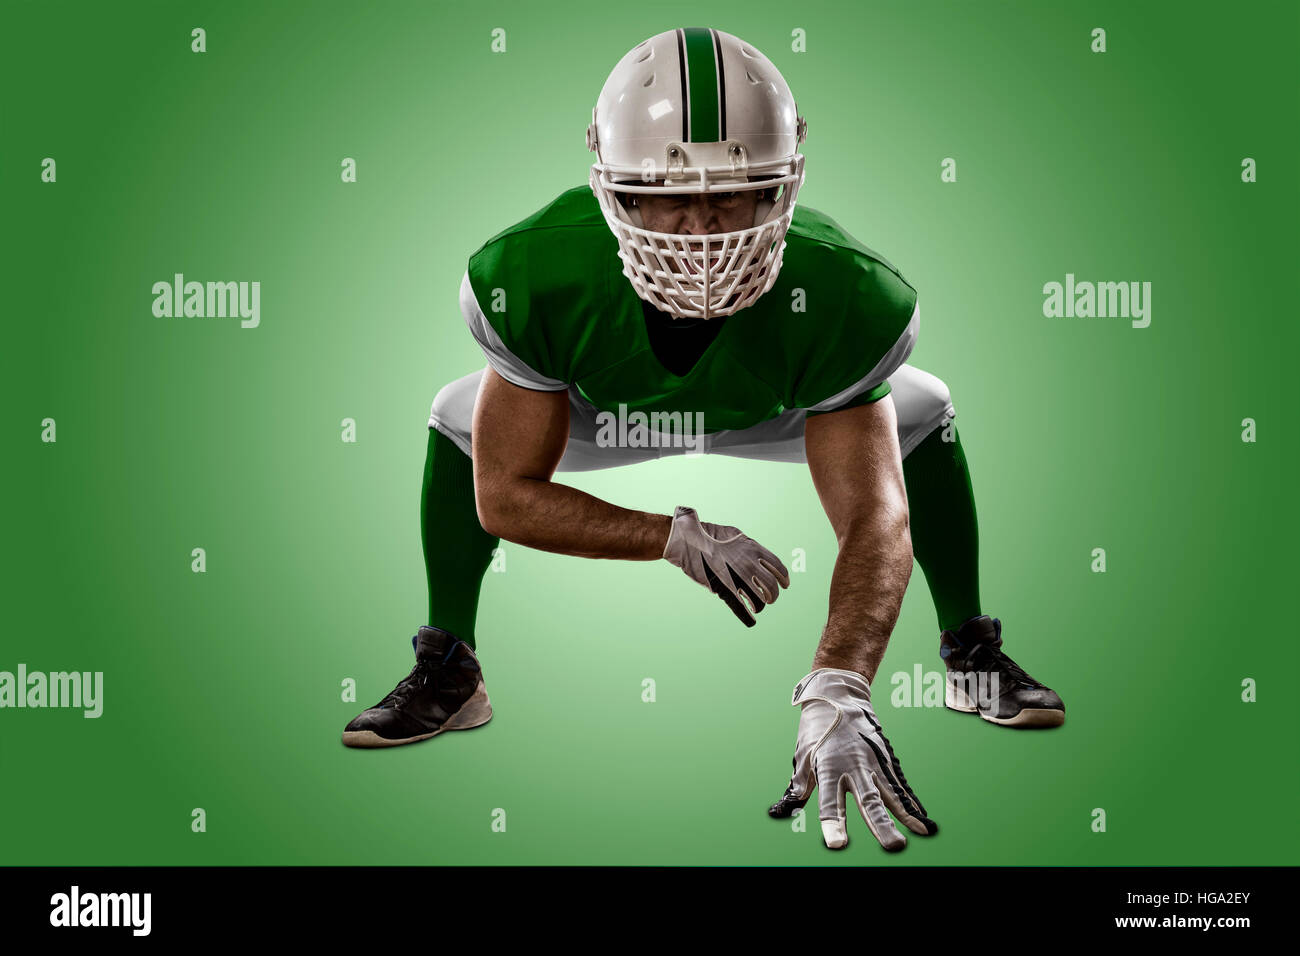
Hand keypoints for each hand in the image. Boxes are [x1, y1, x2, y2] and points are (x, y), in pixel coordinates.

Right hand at [661, 505, 789, 626]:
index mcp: (754, 550)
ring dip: (761, 605)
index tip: (785, 584)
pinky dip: (747, 617)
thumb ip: (750, 546)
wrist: (688, 539)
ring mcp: (736, 579)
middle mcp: (749, 565)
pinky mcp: (723, 590)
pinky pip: (739, 607)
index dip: (783, 579)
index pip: (778, 568)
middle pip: (771, 587)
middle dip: (773, 595)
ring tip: (758, 606)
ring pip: (758, 600)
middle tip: (770, 598)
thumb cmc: (710, 534)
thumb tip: (759, 556)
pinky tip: (751, 621)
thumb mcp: (736, 535)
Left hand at [768, 668, 937, 849]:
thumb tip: (778, 813)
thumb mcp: (803, 757)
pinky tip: (923, 823)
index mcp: (828, 768)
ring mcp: (873, 763)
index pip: (829, 802)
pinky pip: (900, 787)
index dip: (833, 824)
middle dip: (881, 825)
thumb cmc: (817, 730)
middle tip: (893, 847)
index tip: (837, 845)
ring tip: (920, 834)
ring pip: (890, 794)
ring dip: (905, 816)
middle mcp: (853, 767)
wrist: (839, 695)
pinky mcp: (886, 760)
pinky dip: (912, 805)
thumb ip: (797, 789)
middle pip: (869, 801)